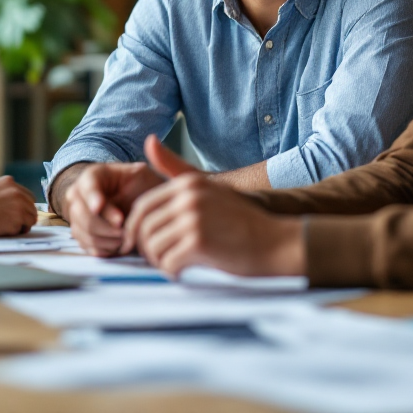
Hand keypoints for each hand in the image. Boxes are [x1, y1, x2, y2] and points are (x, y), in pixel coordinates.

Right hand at [0, 176, 36, 237]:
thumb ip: (5, 194)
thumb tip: (18, 204)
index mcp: (10, 182)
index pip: (28, 196)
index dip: (24, 207)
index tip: (18, 214)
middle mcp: (17, 192)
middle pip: (32, 208)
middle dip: (25, 217)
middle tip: (12, 224)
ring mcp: (19, 206)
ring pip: (31, 219)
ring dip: (21, 225)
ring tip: (4, 226)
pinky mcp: (16, 220)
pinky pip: (22, 229)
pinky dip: (13, 232)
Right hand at [59, 154, 165, 256]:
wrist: (141, 207)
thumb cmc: (144, 189)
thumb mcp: (144, 176)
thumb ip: (142, 171)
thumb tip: (144, 157)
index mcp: (94, 175)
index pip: (87, 185)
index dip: (92, 197)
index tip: (100, 207)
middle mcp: (79, 194)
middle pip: (81, 212)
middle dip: (103, 224)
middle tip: (124, 229)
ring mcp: (77, 215)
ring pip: (83, 231)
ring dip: (106, 238)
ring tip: (126, 236)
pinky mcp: (82, 234)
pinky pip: (87, 245)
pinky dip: (104, 248)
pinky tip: (119, 244)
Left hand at [123, 136, 305, 277]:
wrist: (276, 242)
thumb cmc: (242, 220)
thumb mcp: (210, 188)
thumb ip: (177, 168)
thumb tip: (148, 140)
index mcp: (188, 184)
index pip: (143, 207)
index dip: (137, 229)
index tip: (143, 244)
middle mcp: (188, 197)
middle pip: (143, 227)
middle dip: (145, 247)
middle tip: (157, 259)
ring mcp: (193, 218)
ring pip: (152, 247)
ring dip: (159, 262)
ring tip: (173, 265)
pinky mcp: (199, 242)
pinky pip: (168, 263)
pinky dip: (172, 272)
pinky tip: (184, 273)